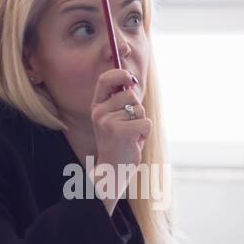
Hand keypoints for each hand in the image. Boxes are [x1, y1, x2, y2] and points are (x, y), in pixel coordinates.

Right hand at [91, 66, 150, 211]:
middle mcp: (99, 113)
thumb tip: (131, 80)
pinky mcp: (121, 132)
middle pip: (130, 95)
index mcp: (97, 107)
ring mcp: (109, 122)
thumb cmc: (119, 142)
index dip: (119, 74)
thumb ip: (120, 101)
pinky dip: (146, 134)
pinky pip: (146, 123)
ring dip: (141, 123)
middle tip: (129, 125)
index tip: (130, 78)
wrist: (113, 169)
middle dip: (137, 109)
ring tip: (131, 136)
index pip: (105, 80)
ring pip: (139, 110)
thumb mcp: (115, 118)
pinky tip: (135, 143)